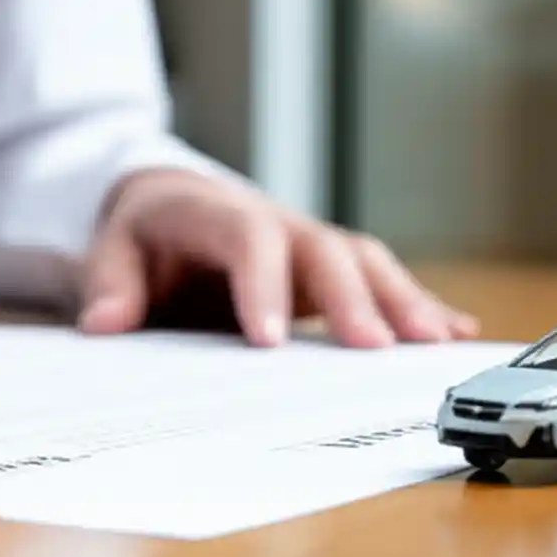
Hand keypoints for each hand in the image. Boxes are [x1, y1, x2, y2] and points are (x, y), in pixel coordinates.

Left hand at [78, 168, 477, 346]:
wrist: (172, 208)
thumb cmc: (146, 235)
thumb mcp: (112, 250)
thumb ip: (109, 283)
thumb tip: (103, 323)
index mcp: (218, 214)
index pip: (248, 239)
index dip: (262, 285)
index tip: (268, 341)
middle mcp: (276, 224)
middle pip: (325, 249)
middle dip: (353, 297)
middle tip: (375, 347)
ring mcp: (308, 246)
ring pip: (365, 262)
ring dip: (402, 299)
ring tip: (436, 342)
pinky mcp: (329, 271)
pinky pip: (379, 280)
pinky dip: (418, 303)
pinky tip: (453, 332)